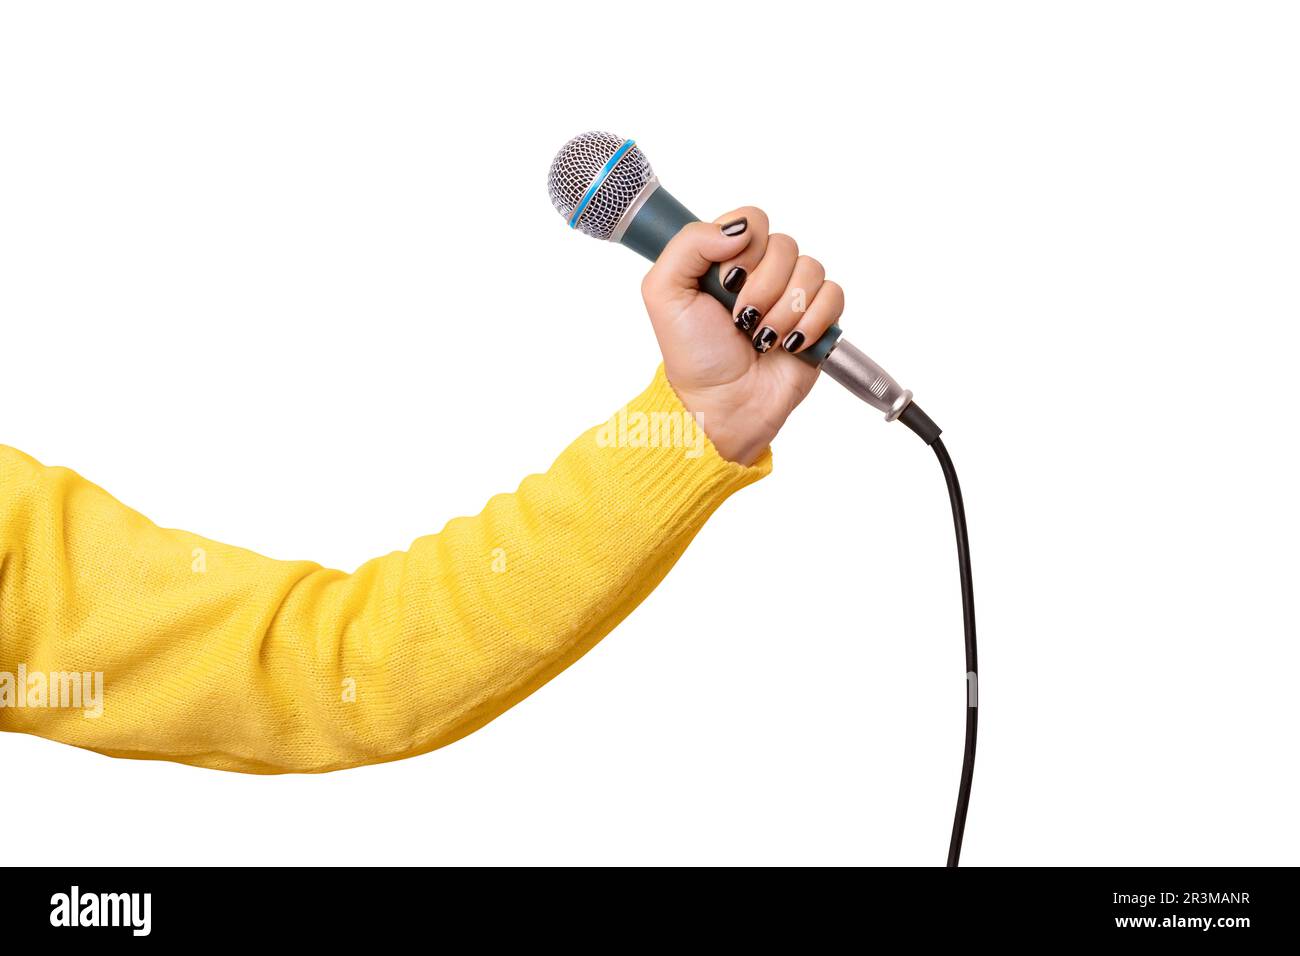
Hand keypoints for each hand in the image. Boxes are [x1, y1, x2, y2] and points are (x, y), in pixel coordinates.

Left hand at [641, 207, 843, 464]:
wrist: (723, 405)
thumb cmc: (693, 355)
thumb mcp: (664, 293)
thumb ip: (689, 243)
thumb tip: (740, 229)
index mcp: (726, 257)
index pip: (753, 220)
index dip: (746, 247)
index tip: (727, 280)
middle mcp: (762, 271)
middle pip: (786, 245)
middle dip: (763, 287)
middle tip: (742, 319)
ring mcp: (791, 294)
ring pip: (812, 270)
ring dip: (784, 311)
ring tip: (762, 338)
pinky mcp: (817, 319)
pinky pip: (834, 296)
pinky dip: (811, 322)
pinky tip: (789, 344)